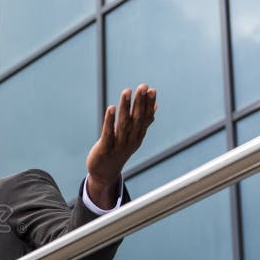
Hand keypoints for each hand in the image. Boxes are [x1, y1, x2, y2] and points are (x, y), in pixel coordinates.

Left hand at [86, 83, 156, 207]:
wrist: (104, 173)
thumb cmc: (119, 151)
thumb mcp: (134, 137)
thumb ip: (144, 122)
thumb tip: (155, 106)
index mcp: (138, 136)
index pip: (146, 118)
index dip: (149, 104)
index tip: (152, 89)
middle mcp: (131, 140)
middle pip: (137, 119)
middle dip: (140, 102)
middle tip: (143, 86)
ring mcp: (118, 145)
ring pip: (124, 124)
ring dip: (125, 107)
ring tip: (127, 91)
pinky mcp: (105, 149)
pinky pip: (108, 133)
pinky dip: (110, 121)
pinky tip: (111, 108)